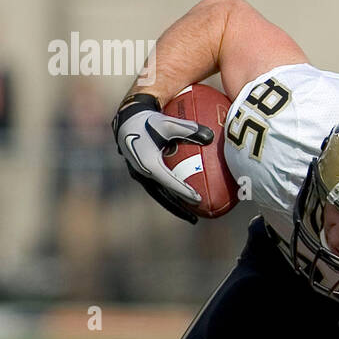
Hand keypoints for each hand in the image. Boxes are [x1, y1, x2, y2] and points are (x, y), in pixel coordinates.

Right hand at [112, 92, 214, 223]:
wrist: (127, 119)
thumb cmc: (149, 121)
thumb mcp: (168, 123)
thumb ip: (189, 129)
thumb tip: (211, 137)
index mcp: (149, 163)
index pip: (170, 182)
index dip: (184, 191)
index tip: (198, 200)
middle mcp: (142, 172)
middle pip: (163, 195)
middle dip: (179, 208)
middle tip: (195, 218)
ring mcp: (140, 174)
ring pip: (159, 194)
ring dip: (173, 205)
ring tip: (190, 215)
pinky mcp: (140, 172)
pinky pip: (156, 188)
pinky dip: (168, 195)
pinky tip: (181, 199)